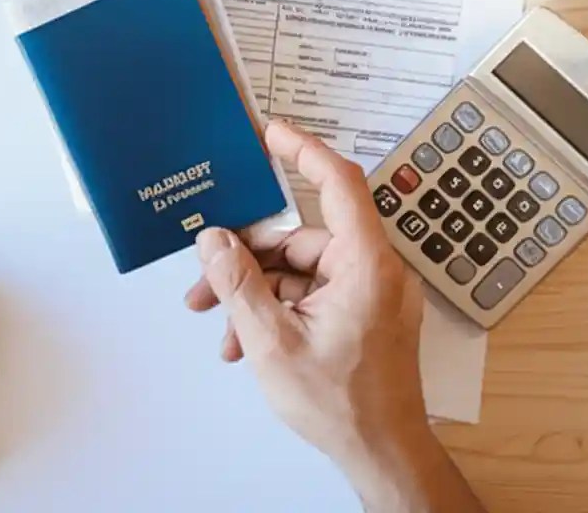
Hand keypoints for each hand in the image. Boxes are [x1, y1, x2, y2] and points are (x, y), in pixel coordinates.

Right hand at [186, 121, 483, 511]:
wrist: (381, 452)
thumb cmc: (345, 405)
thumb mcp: (271, 341)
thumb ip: (238, 283)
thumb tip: (214, 241)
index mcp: (365, 265)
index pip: (338, 183)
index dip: (303, 151)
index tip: (271, 134)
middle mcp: (374, 271)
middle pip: (302, 236)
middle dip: (248, 255)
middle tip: (206, 274)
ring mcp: (369, 293)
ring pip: (301, 269)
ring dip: (256, 291)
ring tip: (220, 323)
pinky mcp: (362, 314)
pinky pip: (311, 293)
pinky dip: (277, 308)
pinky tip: (244, 338)